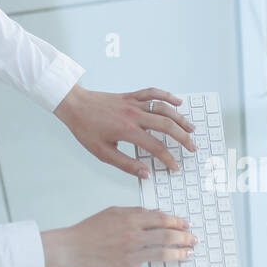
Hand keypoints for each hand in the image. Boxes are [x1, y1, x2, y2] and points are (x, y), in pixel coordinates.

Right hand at [41, 206, 196, 266]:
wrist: (71, 247)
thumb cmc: (89, 228)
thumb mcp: (112, 212)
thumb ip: (135, 212)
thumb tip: (156, 214)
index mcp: (130, 218)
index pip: (161, 218)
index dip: (177, 221)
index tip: (186, 224)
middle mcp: (133, 235)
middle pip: (166, 236)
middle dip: (184, 237)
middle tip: (194, 240)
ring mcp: (130, 254)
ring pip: (162, 255)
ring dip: (180, 255)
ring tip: (189, 255)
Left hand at [54, 85, 195, 175]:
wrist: (74, 105)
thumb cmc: (86, 129)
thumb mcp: (102, 153)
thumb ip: (126, 164)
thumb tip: (145, 173)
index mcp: (127, 131)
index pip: (156, 147)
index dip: (168, 159)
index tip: (175, 167)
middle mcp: (134, 115)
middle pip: (166, 126)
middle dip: (183, 138)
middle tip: (192, 148)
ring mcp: (133, 103)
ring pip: (164, 108)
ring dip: (180, 118)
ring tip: (192, 128)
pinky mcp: (130, 95)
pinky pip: (152, 93)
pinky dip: (167, 96)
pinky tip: (178, 102)